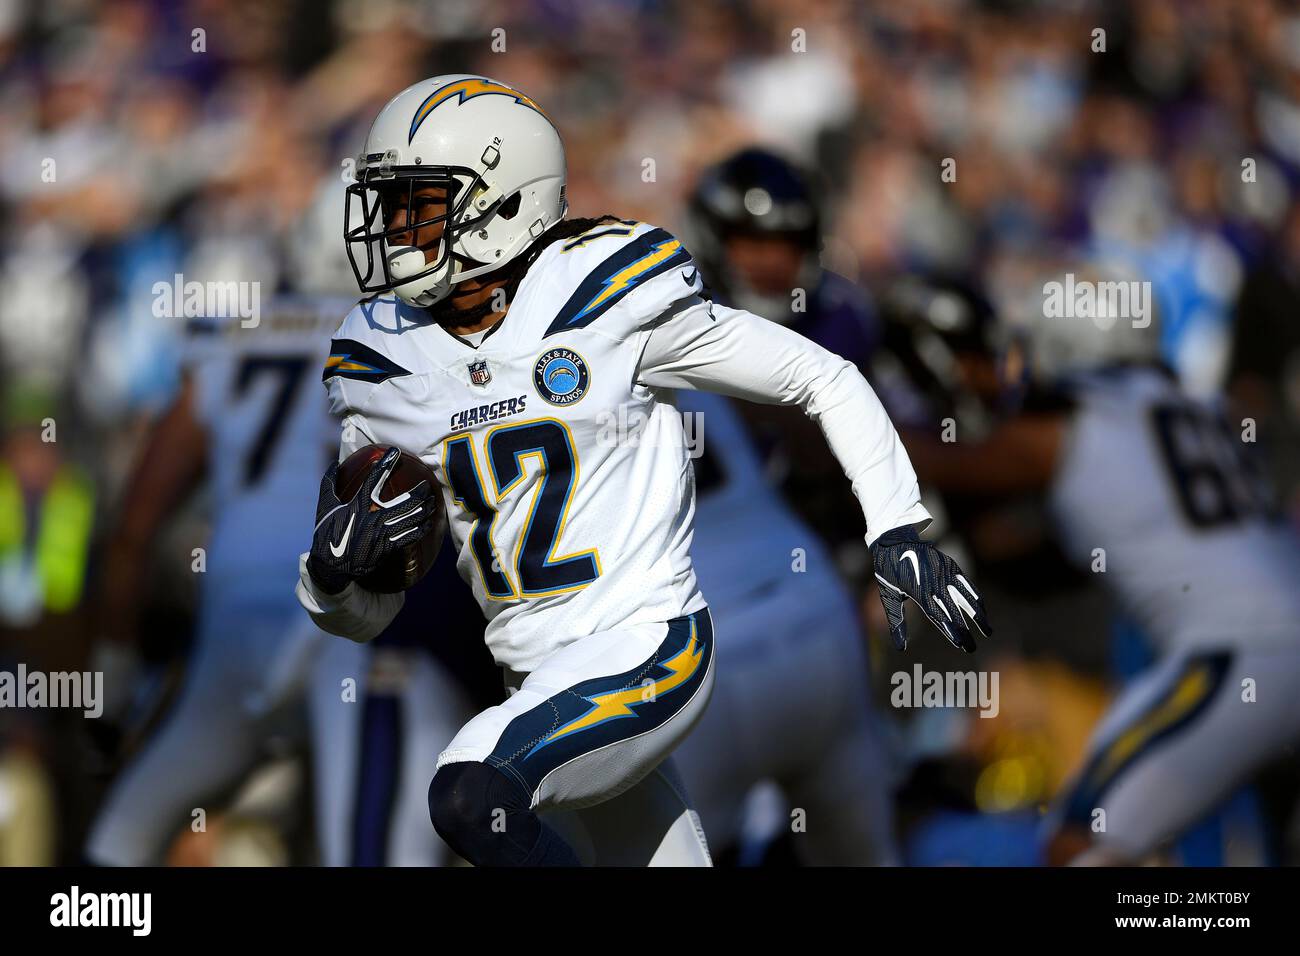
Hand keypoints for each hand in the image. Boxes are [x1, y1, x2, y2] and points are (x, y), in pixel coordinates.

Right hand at [306, 446, 435, 594]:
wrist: (330, 566)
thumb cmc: (326, 534)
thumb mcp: (324, 507)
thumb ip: (329, 483)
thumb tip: (334, 463)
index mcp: (358, 504)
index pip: (374, 478)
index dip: (386, 463)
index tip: (395, 452)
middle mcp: (373, 517)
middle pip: (405, 500)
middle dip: (420, 491)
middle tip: (427, 484)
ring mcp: (382, 533)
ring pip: (411, 518)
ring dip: (424, 508)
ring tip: (432, 501)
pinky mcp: (387, 548)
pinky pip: (409, 537)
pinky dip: (421, 529)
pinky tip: (428, 523)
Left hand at [870, 525, 990, 652]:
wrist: (894, 541)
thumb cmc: (889, 572)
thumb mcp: (888, 597)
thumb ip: (897, 623)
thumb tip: (901, 648)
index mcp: (918, 590)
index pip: (937, 614)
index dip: (949, 630)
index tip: (959, 644)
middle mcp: (934, 581)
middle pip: (953, 610)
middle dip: (964, 630)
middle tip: (972, 649)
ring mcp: (944, 572)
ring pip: (966, 597)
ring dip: (978, 615)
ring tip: (988, 631)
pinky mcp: (950, 565)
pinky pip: (967, 584)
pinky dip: (976, 598)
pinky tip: (982, 611)